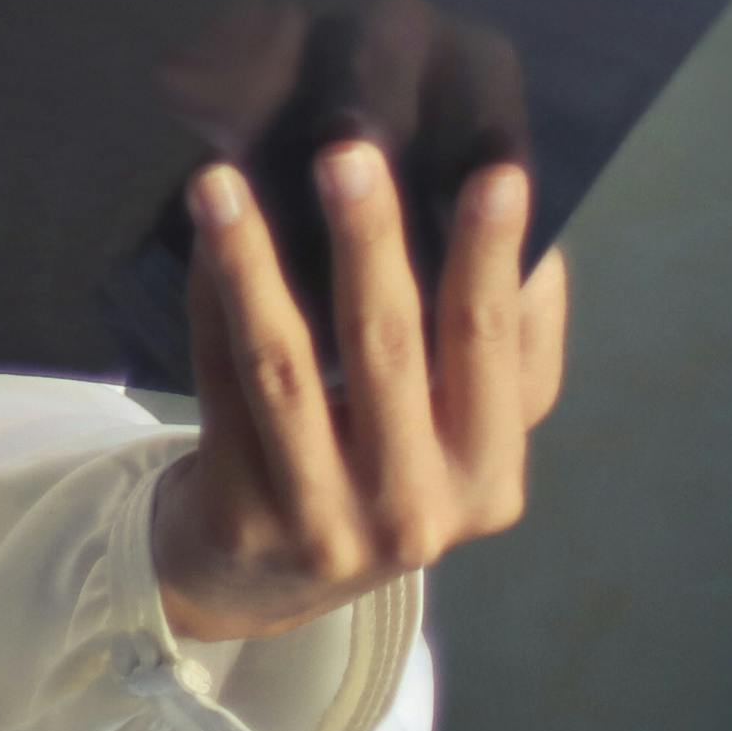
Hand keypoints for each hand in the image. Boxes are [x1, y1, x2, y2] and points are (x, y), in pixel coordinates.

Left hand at [149, 142, 569, 645]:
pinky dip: (210, 304)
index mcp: (490, 475)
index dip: (497, 262)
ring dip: (253, 263)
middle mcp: (421, 507)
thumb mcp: (452, 437)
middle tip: (347, 151)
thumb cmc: (378, 474)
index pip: (503, 352)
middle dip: (370, 243)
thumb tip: (530, 234)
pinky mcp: (243, 511)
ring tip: (222, 182)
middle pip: (392, 350)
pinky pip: (221, 383)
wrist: (265, 579)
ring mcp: (327, 517)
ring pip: (285, 366)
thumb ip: (495, 356)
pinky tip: (201, 238)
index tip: (496, 171)